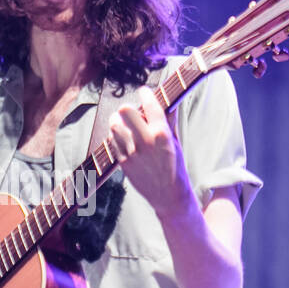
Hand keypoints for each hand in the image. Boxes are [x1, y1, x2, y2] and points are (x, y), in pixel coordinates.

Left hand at [107, 86, 193, 218]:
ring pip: (114, 125)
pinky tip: (123, 138)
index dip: (145, 94)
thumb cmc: (176, 168)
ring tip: (125, 125)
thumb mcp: (176, 142)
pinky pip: (112, 141)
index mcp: (162, 134)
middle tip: (130, 111)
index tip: (144, 92)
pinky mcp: (123, 162)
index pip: (149, 104)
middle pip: (125, 111)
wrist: (169, 196)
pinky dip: (116, 136)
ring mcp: (132, 153)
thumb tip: (170, 102)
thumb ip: (169, 121)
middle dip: (127, 108)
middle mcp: (145, 141)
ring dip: (118, 121)